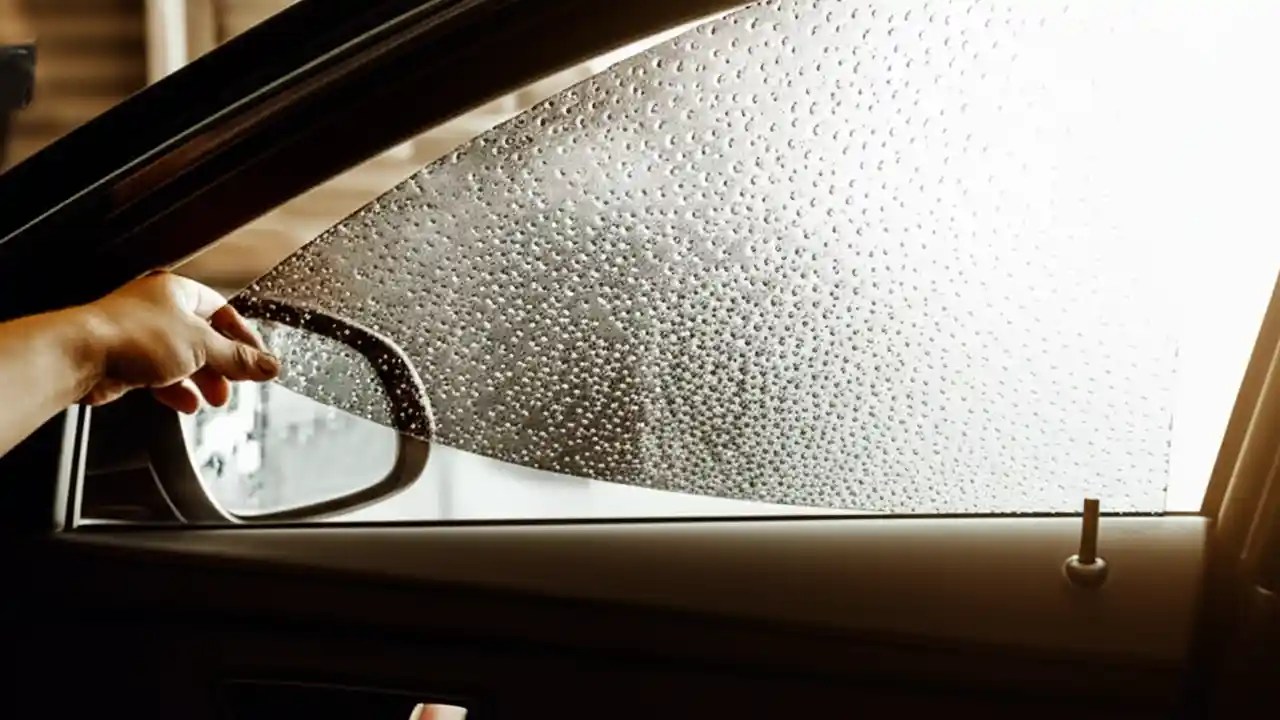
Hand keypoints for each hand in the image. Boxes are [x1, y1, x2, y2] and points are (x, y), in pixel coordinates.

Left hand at [79, 272, 279, 412]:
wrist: (82, 356)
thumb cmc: (133, 335)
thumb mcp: (202, 346)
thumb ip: (238, 359)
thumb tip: (268, 365)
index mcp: (177, 292)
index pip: (223, 311)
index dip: (244, 337)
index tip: (258, 359)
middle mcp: (158, 310)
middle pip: (204, 339)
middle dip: (223, 365)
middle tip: (239, 382)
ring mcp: (141, 336)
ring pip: (182, 360)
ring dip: (201, 382)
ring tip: (215, 398)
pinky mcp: (126, 362)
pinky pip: (160, 377)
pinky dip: (176, 391)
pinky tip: (187, 403)